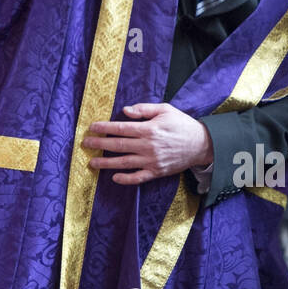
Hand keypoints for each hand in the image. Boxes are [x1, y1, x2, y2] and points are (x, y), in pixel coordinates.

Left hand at [82, 102, 211, 184]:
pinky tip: (114, 177)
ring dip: (106, 163)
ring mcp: (152, 161)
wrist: (201, 144)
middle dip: (100, 144)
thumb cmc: (182, 124)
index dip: (104, 128)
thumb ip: (144, 109)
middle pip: (118, 145)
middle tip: (86, 144)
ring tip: (92, 163)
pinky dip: (125, 179)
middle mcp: (148, 146)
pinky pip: (138, 178)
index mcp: (149, 129)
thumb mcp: (165, 109)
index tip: (92, 128)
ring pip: (124, 162)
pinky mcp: (157, 172)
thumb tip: (125, 111)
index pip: (121, 128)